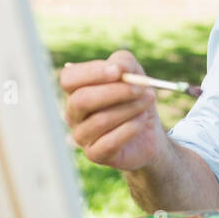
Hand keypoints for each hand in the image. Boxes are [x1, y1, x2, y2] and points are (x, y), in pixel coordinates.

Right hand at [60, 50, 166, 170]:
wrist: (149, 132)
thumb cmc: (135, 98)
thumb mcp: (134, 73)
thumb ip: (124, 63)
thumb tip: (118, 69)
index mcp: (76, 90)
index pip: (69, 79)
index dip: (91, 73)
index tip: (118, 71)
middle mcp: (74, 113)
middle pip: (81, 100)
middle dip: (115, 92)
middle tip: (141, 88)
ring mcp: (82, 135)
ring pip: (99, 120)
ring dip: (129, 108)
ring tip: (148, 101)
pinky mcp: (95, 154)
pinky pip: (109, 142)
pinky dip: (129, 129)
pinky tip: (141, 122)